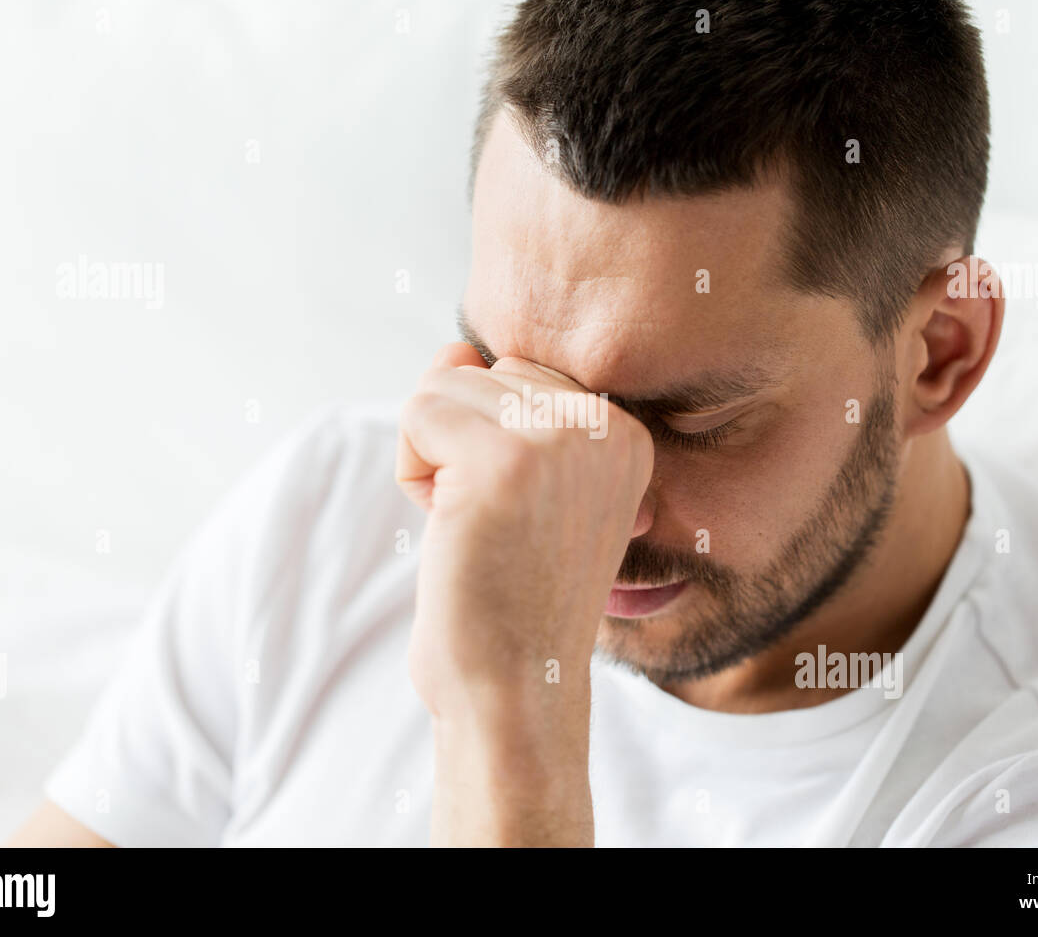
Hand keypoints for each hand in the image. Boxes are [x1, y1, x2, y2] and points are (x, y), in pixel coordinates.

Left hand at [396, 342, 653, 844]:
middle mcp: (605, 427)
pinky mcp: (504, 460)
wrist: (515, 687)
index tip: (519, 515)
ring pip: (442, 386)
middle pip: (482, 372)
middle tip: (494, 525)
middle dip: (460, 445)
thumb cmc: (510, 593)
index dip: (493, 443)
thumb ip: (503, 409)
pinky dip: (413, 472)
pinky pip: (418, 411)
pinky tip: (450, 526)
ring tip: (474, 526)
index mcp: (625, 434)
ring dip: (433, 460)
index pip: (521, 374)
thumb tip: (453, 349)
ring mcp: (559, 440)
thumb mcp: (524, 487)